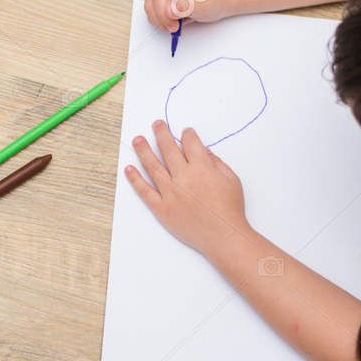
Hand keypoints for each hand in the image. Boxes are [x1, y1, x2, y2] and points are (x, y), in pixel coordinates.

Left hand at [124, 121, 250, 255]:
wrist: (223, 235)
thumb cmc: (230, 208)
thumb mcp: (231, 179)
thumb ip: (216, 162)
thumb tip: (203, 150)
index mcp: (202, 168)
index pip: (190, 143)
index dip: (186, 134)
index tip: (184, 131)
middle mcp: (183, 177)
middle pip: (168, 150)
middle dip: (161, 134)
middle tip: (156, 125)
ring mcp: (170, 193)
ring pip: (153, 167)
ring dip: (143, 151)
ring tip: (137, 139)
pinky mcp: (161, 208)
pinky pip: (144, 191)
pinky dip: (135, 179)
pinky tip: (128, 169)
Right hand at [144, 0, 226, 33]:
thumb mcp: (205, 3)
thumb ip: (188, 6)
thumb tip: (171, 10)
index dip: (164, 15)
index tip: (175, 26)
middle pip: (151, 3)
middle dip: (163, 19)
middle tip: (177, 26)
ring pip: (149, 9)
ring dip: (163, 20)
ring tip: (182, 18)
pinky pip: (152, 12)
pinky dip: (163, 19)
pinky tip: (176, 17)